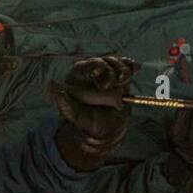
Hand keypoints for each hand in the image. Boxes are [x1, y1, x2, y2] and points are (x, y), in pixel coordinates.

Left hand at [48, 56, 138, 170]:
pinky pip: (126, 68)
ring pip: (116, 64)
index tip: (98, 72)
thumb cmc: (87, 123)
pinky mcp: (120, 78)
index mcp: (78, 78)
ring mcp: (108, 74)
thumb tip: (56, 92)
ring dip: (122, 69)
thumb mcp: (76, 117)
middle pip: (103, 62)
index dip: (93, 66)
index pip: (86, 66)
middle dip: (110, 69)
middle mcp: (93, 73)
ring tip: (124, 79)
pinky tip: (135, 68)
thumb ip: (66, 106)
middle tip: (113, 83)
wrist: (105, 130)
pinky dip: (130, 66)